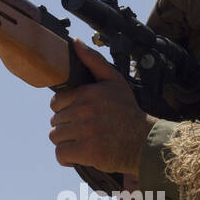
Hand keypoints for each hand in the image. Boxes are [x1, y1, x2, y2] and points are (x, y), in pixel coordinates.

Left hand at [49, 39, 154, 176]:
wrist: (144, 142)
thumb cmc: (128, 112)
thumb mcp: (114, 81)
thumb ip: (93, 60)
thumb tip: (75, 41)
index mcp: (87, 93)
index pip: (56, 102)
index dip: (65, 110)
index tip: (78, 116)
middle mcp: (85, 111)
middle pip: (55, 121)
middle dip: (66, 126)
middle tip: (84, 130)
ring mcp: (85, 131)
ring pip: (56, 137)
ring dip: (66, 142)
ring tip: (82, 142)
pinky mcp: (86, 151)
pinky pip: (60, 154)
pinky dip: (65, 158)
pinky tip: (77, 155)